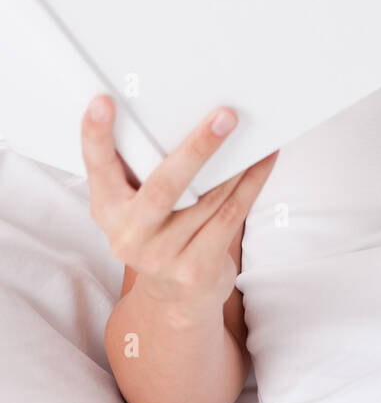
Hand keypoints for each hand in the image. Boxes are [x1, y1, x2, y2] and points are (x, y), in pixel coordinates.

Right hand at [81, 94, 278, 313]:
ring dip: (236, 164)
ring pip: (207, 199)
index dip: (96, 135)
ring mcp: (162, 257)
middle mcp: (129, 235)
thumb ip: (143, 172)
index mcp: (107, 209)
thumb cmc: (158, 231)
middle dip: (197, 149)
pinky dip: (251, 184)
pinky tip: (263, 160)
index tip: (102, 102)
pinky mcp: (196, 270)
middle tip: (224, 116)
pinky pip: (230, 216)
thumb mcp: (136, 207)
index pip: (97, 167)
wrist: (174, 300)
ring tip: (253, 133)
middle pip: (164, 187)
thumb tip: (181, 113)